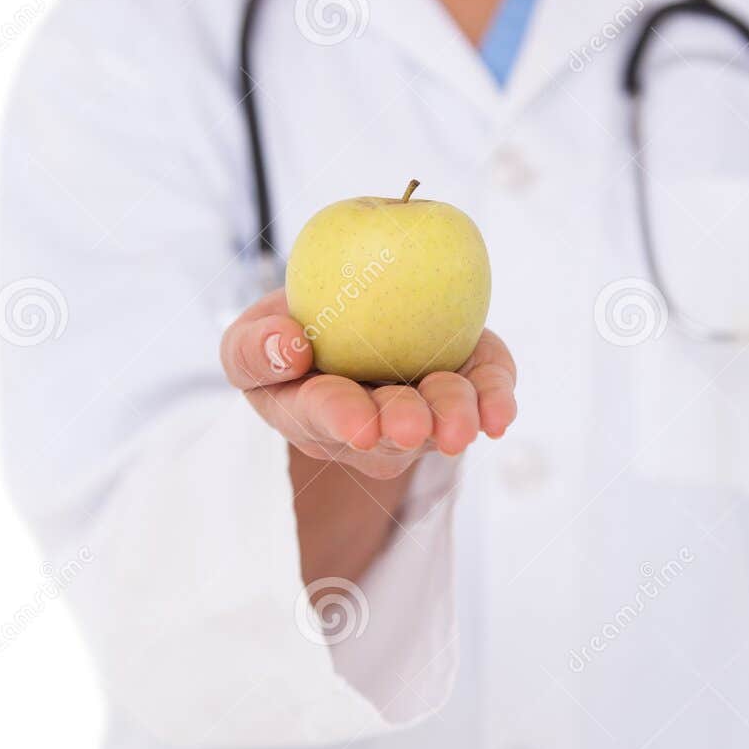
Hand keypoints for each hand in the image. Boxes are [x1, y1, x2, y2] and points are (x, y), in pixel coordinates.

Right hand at [220, 289, 516, 479]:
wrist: (348, 315)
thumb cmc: (290, 336)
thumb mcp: (249, 339)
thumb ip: (252, 349)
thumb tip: (288, 344)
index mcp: (312, 414)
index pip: (324, 416)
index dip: (343, 419)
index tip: (360, 426)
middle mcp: (371, 429)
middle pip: (391, 433)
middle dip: (404, 427)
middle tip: (413, 426)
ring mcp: (421, 414)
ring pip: (441, 421)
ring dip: (453, 418)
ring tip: (462, 425)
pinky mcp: (463, 388)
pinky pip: (482, 400)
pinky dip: (494, 401)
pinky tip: (500, 414)